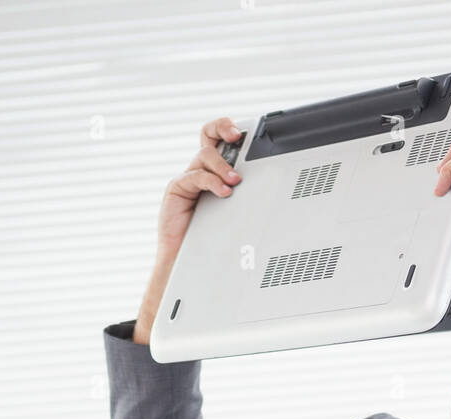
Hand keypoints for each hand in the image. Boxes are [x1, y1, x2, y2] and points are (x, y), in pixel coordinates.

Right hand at [155, 116, 243, 264]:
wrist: (185, 259)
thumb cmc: (210, 238)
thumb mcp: (234, 214)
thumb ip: (245, 199)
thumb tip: (273, 193)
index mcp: (216, 172)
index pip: (222, 141)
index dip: (231, 130)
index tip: (248, 133)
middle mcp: (201, 170)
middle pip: (209, 135)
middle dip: (223, 127)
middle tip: (237, 136)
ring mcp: (189, 178)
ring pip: (205, 154)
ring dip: (222, 165)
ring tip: (235, 180)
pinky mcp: (177, 188)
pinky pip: (195, 177)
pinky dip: (212, 182)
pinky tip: (224, 192)